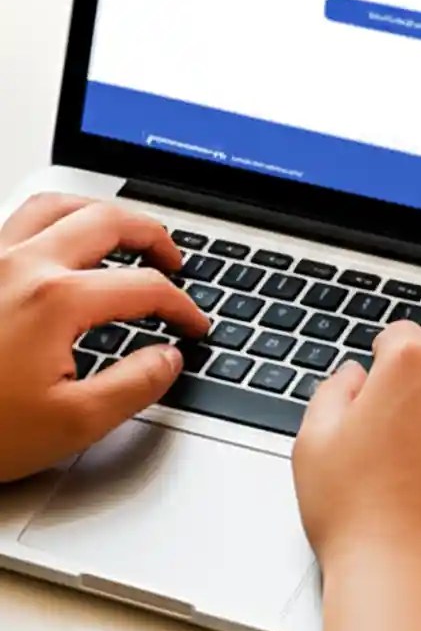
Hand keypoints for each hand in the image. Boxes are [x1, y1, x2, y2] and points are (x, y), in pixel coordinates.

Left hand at [0, 193, 208, 482]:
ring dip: (99, 214)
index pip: (145, 288)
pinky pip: (13, 223)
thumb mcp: (73, 424)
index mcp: (56, 300)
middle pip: (106, 221)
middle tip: (173, 259)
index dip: (182, 308)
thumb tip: (168, 359)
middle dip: (152, 235)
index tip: (192, 327)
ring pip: (54, 206)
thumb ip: (135, 385)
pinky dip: (50, 223)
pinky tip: (57, 247)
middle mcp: (20, 266)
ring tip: (122, 234)